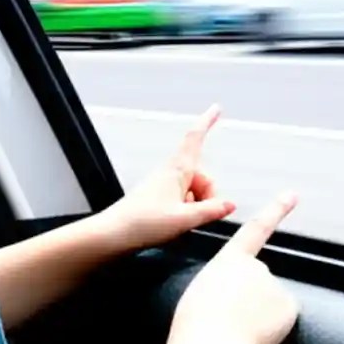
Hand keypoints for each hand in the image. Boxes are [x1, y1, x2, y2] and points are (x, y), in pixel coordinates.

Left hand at [98, 104, 235, 251]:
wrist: (113, 234)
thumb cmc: (143, 223)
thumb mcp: (184, 219)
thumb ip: (210, 211)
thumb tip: (229, 204)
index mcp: (177, 170)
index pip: (194, 138)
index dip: (206, 122)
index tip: (216, 108)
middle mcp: (170, 173)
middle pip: (202, 176)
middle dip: (208, 195)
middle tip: (196, 215)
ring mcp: (164, 185)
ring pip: (193, 190)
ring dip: (196, 205)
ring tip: (181, 222)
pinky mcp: (158, 198)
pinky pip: (182, 199)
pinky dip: (186, 210)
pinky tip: (176, 224)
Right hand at [163, 192, 299, 343]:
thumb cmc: (194, 329)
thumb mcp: (201, 294)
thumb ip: (224, 288)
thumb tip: (244, 303)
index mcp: (228, 261)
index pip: (257, 229)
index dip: (276, 211)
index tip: (292, 196)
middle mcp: (257, 267)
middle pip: (259, 285)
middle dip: (249, 302)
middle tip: (228, 322)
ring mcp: (275, 286)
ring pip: (270, 305)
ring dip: (258, 318)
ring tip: (237, 333)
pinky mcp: (289, 307)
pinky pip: (280, 320)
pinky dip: (270, 330)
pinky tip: (253, 339)